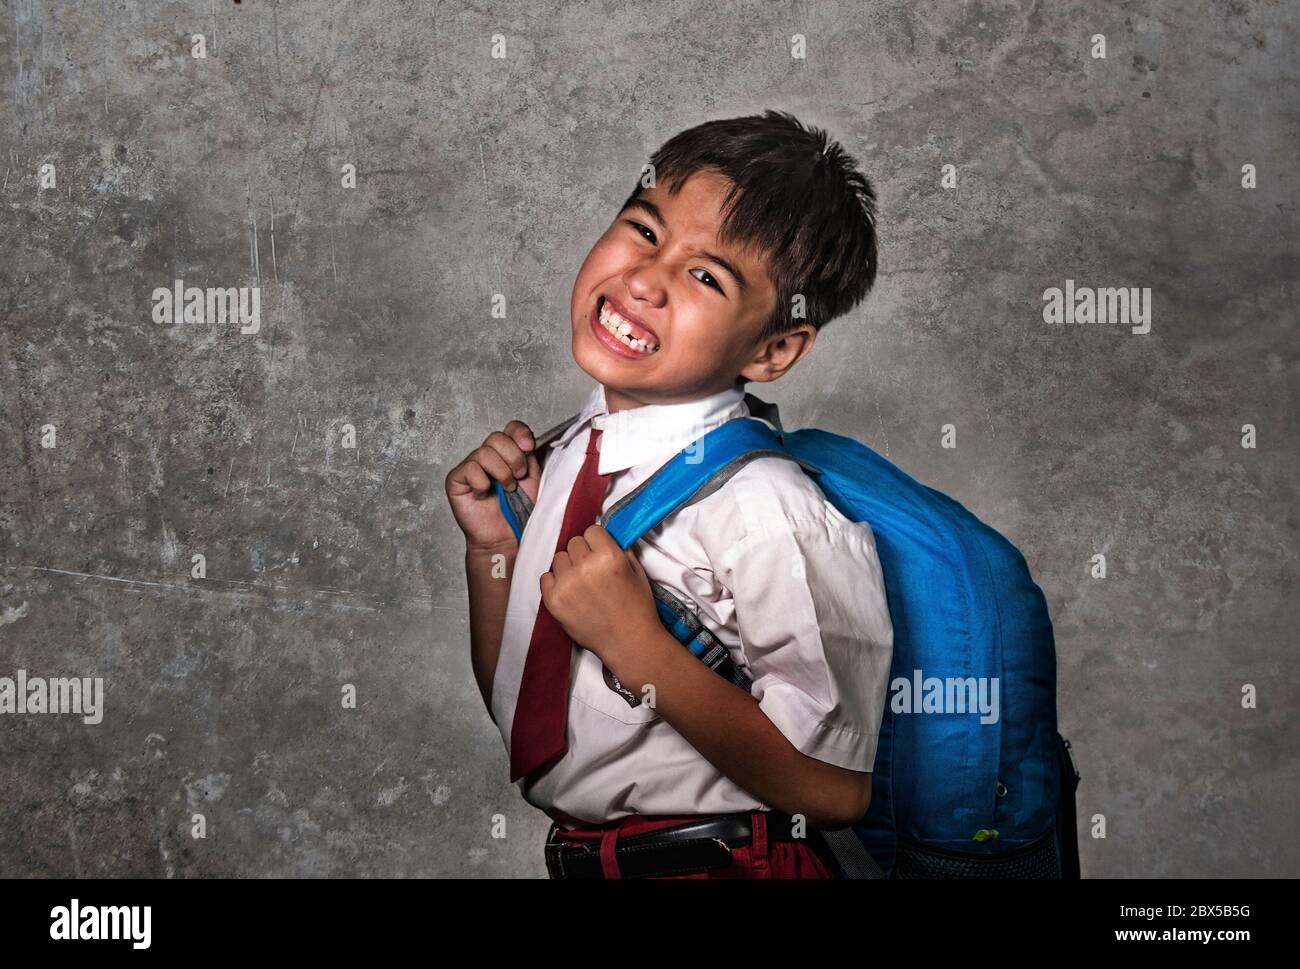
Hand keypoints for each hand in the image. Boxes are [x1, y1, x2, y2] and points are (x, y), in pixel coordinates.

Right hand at [444, 421, 541, 551]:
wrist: (507, 537)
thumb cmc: (519, 511)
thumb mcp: (533, 479)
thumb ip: (529, 457)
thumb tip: (528, 441)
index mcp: (507, 452)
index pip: (510, 428)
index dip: (520, 434)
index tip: (529, 448)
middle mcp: (487, 456)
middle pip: (497, 437)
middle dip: (514, 458)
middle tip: (519, 478)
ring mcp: (470, 466)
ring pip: (484, 452)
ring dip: (501, 473)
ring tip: (506, 489)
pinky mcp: (456, 479)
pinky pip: (470, 469)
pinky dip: (482, 483)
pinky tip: (485, 495)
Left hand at [540, 524, 659, 665]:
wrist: (629, 642)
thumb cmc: (637, 608)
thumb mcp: (637, 571)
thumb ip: (620, 549)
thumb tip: (605, 536)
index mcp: (609, 556)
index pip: (591, 530)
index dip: (597, 542)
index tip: (600, 553)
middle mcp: (585, 567)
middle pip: (574, 543)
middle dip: (583, 554)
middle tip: (593, 572)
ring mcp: (567, 584)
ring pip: (559, 558)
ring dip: (568, 567)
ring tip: (582, 584)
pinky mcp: (554, 600)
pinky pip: (545, 577)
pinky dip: (555, 583)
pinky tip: (570, 593)